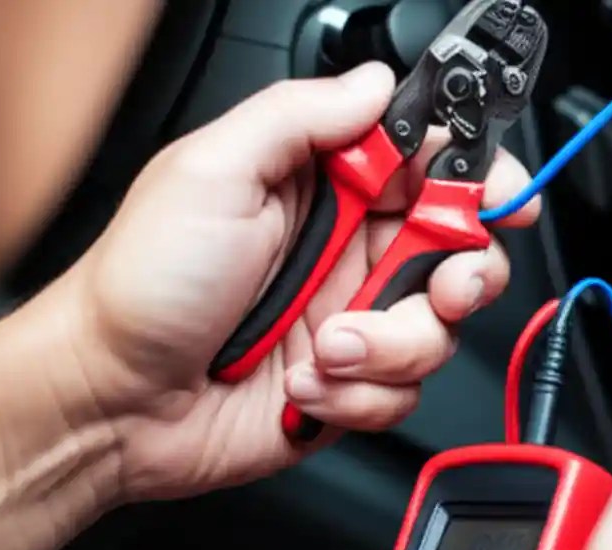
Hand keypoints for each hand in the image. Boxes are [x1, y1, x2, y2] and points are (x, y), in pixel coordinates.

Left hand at [52, 61, 538, 501]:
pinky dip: (359, 395)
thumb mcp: (211, 172)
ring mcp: (356, 319)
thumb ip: (301, 118)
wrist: (110, 402)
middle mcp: (351, 250)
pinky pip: (406, 392)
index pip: (433, 165)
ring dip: (388, 345)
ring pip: (442, 330)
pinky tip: (304, 384)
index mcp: (326, 188)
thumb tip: (375, 83)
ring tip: (324, 346)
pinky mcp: (355, 382)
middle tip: (440, 285)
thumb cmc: (142, 287)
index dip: (480, 178)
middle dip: (466, 274)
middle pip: (462, 249)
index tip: (501, 197)